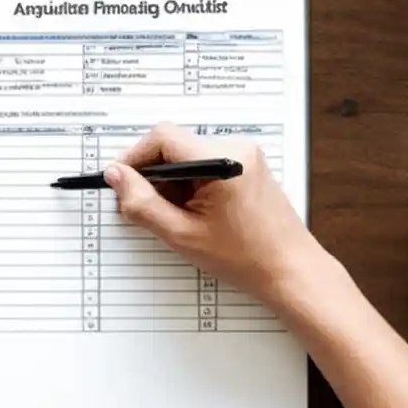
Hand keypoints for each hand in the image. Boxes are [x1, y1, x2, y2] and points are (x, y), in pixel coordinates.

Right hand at [107, 123, 329, 310]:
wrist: (290, 270)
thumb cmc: (246, 258)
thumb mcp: (182, 235)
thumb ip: (143, 203)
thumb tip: (117, 176)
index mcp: (223, 160)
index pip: (163, 137)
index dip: (135, 157)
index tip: (121, 181)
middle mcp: (236, 148)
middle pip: (174, 145)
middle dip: (154, 175)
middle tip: (148, 209)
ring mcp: (245, 155)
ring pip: (187, 155)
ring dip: (173, 182)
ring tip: (179, 217)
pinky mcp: (247, 165)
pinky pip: (205, 163)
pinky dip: (191, 184)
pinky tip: (195, 213)